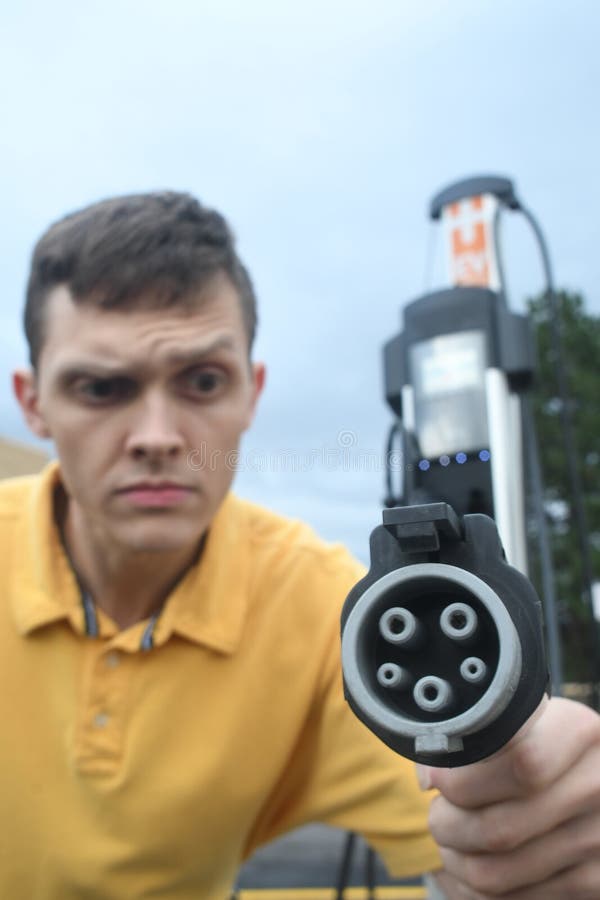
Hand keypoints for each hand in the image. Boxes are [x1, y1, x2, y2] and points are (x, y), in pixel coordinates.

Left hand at [418, 697, 599, 897]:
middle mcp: (597, 787)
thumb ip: (476, 731)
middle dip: (448, 825)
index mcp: (579, 733)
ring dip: (455, 860)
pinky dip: (473, 888)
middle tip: (436, 812)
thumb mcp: (521, 717)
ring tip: (447, 836)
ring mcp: (597, 841)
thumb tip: (428, 778)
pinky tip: (464, 862)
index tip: (437, 779)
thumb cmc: (538, 737)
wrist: (590, 773)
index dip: (465, 780)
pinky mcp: (591, 883)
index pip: (521, 766)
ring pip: (497, 875)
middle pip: (500, 830)